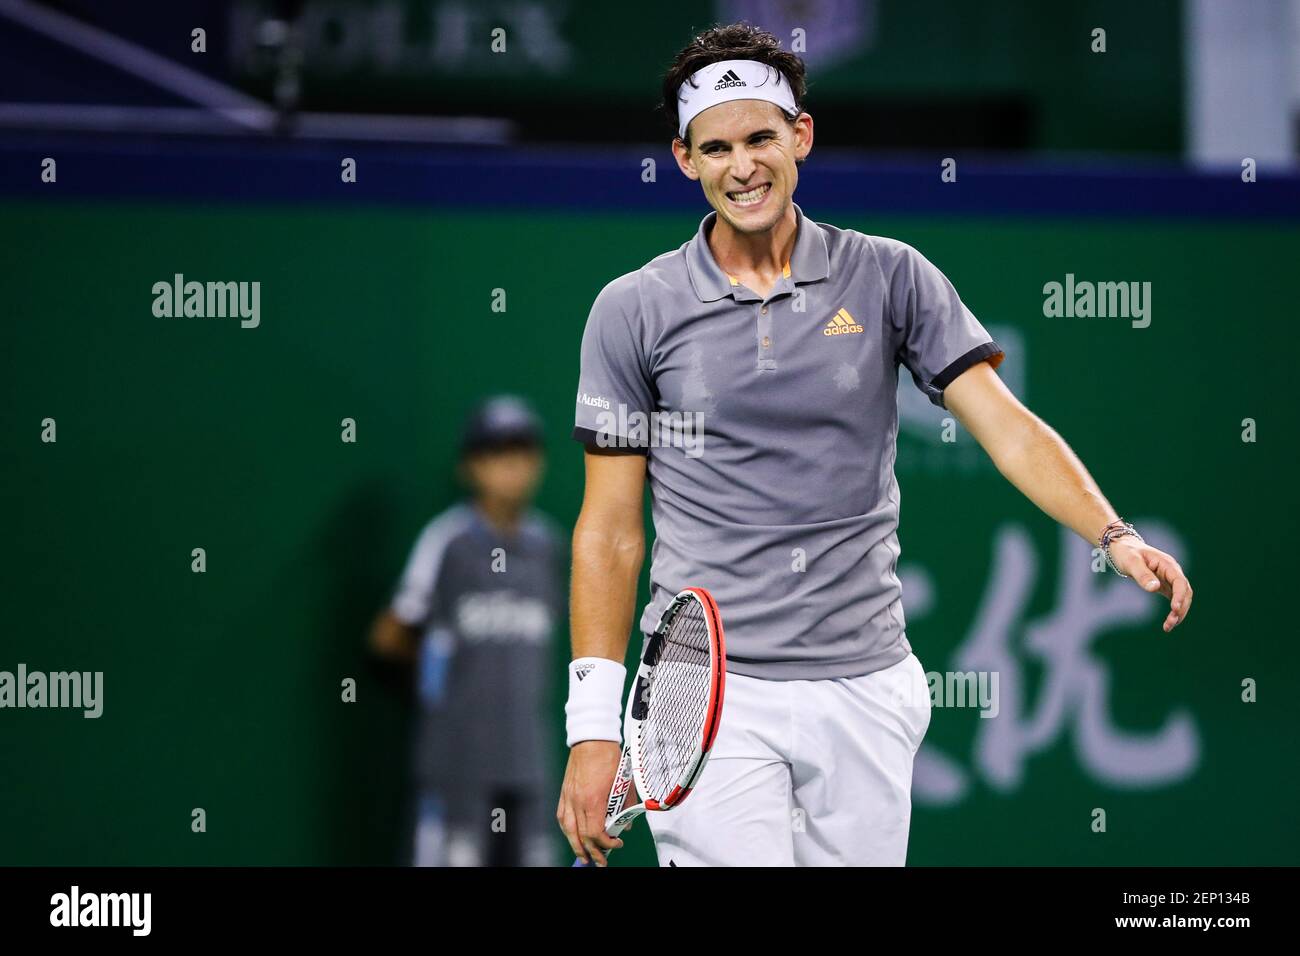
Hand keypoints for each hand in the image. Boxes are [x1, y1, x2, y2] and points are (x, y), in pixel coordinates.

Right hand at [556, 740, 625, 866]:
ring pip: (568, 829)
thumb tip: (626, 824)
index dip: (606, 844)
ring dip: (575, 846)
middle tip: (600, 862)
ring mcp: (569, 797)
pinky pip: (562, 817)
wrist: (592, 739)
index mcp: (594, 800)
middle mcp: (578, 801)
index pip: (595, 833)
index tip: (617, 844)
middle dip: (592, 852)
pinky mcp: (565, 792)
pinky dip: (567, 830)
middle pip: (581, 836)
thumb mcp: (624, 782)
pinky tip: (572, 836)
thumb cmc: (609, 758)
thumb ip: (625, 806)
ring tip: (583, 857)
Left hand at [1108, 537, 1193, 631]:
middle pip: (1185, 592)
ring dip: (1178, 612)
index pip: (1180, 582)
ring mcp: (1169, 579)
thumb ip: (1142, 575)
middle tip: (1170, 623)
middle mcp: (1172, 572)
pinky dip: (1173, 611)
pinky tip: (1168, 623)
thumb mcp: (1131, 562)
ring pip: (1182, 598)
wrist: (1122, 548)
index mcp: (1167, 564)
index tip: (1174, 609)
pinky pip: (1174, 599)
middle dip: (1181, 608)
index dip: (1180, 596)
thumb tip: (1155, 588)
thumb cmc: (1126, 553)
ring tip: (1168, 627)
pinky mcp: (1164, 586)